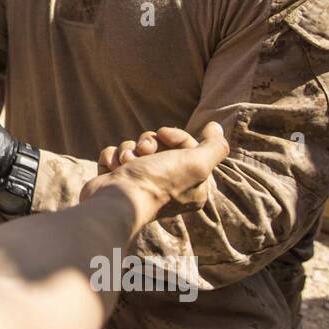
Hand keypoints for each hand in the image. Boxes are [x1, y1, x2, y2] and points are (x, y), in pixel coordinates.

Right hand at [81, 123, 227, 219]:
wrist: (116, 201)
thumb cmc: (157, 183)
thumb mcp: (196, 163)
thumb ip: (215, 146)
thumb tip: (216, 127)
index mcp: (191, 186)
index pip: (187, 147)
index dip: (176, 136)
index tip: (164, 135)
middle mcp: (166, 185)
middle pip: (160, 144)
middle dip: (149, 142)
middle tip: (144, 151)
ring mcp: (139, 183)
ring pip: (135, 147)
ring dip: (129, 149)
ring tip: (126, 163)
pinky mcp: (117, 180)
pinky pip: (115, 155)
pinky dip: (112, 157)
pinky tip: (114, 167)